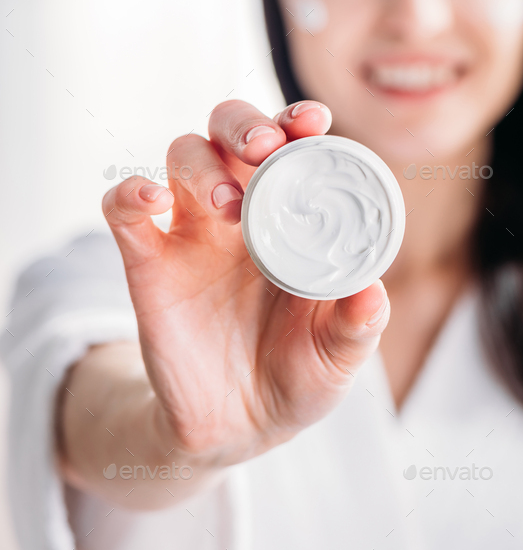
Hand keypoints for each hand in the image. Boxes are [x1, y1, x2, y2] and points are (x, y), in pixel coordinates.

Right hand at [102, 100, 389, 470]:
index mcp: (291, 218)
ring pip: (180, 156)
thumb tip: (373, 292)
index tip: (313, 121)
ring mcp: (191, 233)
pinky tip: (150, 200)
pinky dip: (129, 193)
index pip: (290, 149)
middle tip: (265, 149)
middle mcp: (240, 212)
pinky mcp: (147, 263)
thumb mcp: (338, 355)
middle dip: (243, 125)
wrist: (239, 427)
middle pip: (227, 134)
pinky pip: (122, 209)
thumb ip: (357, 324)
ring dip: (201, 163)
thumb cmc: (298, 374)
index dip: (297, 123)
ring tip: (228, 203)